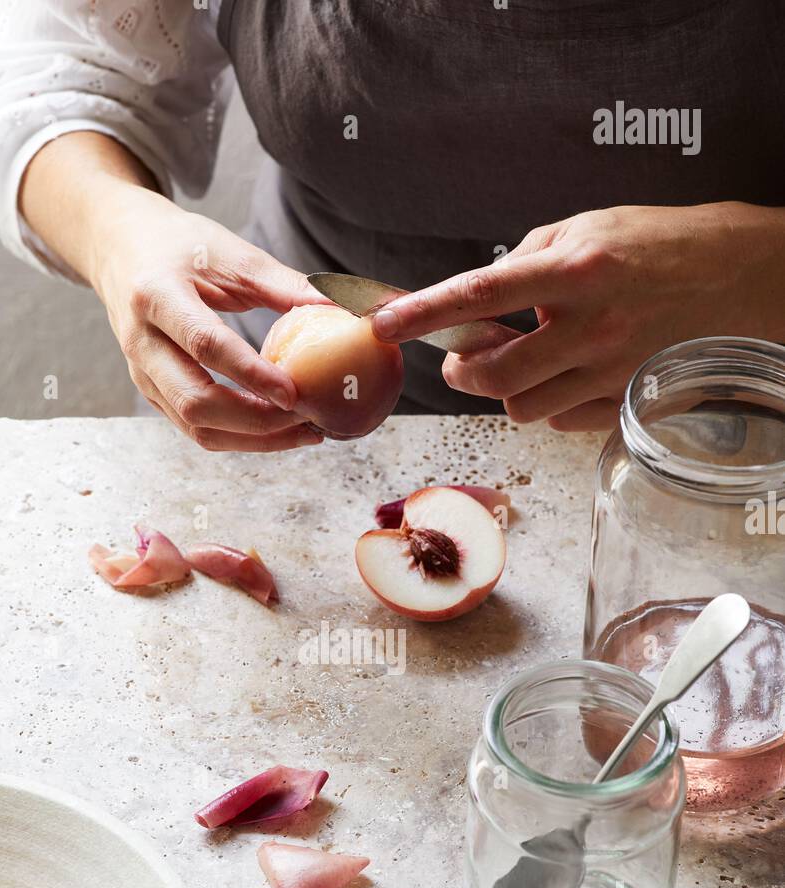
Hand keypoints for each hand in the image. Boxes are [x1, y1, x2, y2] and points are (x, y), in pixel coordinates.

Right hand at [91, 186, 327, 450]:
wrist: (120, 248)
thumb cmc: (179, 246)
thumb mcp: (229, 252)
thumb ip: (283, 283)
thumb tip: (342, 306)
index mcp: (156, 296)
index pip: (205, 345)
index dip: (252, 374)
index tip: (296, 393)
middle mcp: (141, 342)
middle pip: (196, 402)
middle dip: (256, 420)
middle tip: (308, 418)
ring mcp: (142, 374)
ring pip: (196, 427)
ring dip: (253, 439)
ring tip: (303, 431)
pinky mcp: (152, 392)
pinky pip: (196, 430)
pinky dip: (240, 437)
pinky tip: (278, 429)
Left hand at [372, 203, 784, 430]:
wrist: (746, 277)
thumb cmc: (664, 244)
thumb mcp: (592, 226)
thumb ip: (531, 259)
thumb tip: (481, 297)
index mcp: (577, 269)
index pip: (481, 293)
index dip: (425, 313)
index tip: (383, 324)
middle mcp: (592, 324)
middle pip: (494, 376)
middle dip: (462, 372)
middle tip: (459, 357)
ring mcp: (611, 370)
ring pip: (523, 407)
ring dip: (505, 389)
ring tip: (521, 359)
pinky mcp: (626, 402)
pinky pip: (561, 421)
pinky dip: (548, 402)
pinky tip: (564, 374)